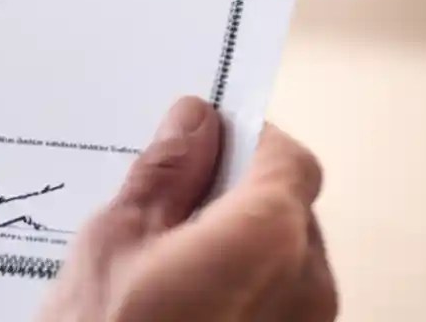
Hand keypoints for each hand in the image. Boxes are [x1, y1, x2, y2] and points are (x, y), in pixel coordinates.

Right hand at [38, 98, 336, 321]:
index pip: (289, 159)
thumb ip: (167, 171)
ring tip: (163, 263)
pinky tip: (181, 301)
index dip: (247, 139)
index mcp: (269, 239)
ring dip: (235, 246)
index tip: (205, 139)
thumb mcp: (117, 237)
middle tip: (165, 206)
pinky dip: (240, 290)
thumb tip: (194, 122)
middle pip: (287, 210)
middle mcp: (308, 287)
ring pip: (283, 260)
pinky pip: (277, 305)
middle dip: (234, 196)